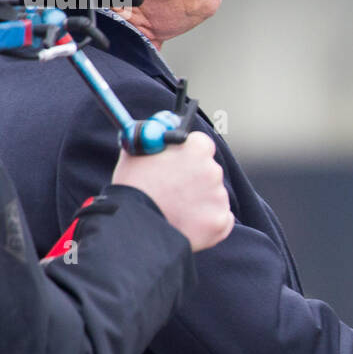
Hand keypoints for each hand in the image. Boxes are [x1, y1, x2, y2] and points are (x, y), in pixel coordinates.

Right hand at [110, 132, 233, 251]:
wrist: (134, 228)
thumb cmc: (132, 187)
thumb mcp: (137, 151)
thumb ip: (155, 135)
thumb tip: (163, 125)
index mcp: (197, 148)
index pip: (201, 144)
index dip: (188, 155)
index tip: (178, 164)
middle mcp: (213, 170)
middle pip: (208, 171)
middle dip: (194, 180)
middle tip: (173, 192)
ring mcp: (219, 197)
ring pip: (213, 196)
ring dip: (199, 201)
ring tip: (174, 210)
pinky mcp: (220, 222)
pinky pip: (219, 219)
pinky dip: (206, 223)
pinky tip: (186, 225)